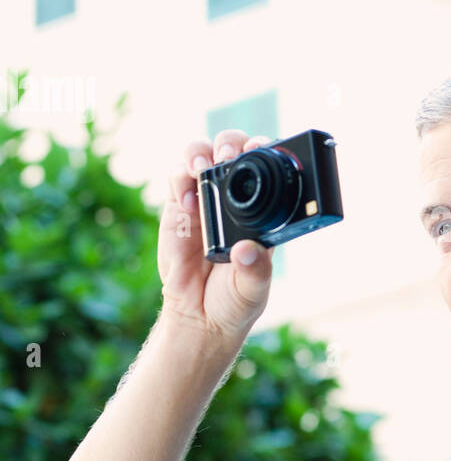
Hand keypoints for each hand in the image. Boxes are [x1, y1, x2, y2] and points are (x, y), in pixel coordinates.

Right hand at [158, 129, 275, 348]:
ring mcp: (204, 201)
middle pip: (231, 151)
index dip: (262, 151)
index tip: (259, 150)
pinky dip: (179, 179)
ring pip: (201, 156)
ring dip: (199, 153)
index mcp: (261, 210)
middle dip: (230, 143)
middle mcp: (233, 198)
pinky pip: (176, 180)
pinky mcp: (177, 210)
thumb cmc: (234, 300)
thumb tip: (248, 249)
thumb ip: (255, 271)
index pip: (265, 168)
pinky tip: (187, 201)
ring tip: (201, 168)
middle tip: (227, 156)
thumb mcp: (253, 289)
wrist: (199, 317)